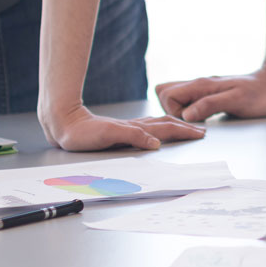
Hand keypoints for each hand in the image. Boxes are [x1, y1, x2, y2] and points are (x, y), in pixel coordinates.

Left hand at [40, 103, 206, 151]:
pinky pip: (146, 128)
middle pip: (165, 125)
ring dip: (174, 126)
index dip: (183, 131)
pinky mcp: (119, 131)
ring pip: (157, 125)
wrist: (65, 123)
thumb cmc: (83, 132)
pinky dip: (159, 128)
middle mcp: (133, 127)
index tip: (200, 133)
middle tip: (201, 131)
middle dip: (184, 128)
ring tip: (186, 128)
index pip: (165, 129)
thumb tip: (155, 143)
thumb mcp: (109, 135)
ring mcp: (127, 128)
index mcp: (135, 128)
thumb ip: (133, 136)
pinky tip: (157, 130)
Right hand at [155, 64, 265, 122]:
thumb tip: (186, 115)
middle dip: (169, 110)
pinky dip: (187, 111)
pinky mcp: (209, 96)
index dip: (173, 112)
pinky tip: (200, 120)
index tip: (190, 122)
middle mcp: (199, 85)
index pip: (167, 94)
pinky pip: (187, 101)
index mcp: (202, 84)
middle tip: (189, 122)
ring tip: (196, 123)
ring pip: (174, 96)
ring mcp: (203, 90)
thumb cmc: (259, 94)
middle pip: (165, 92)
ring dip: (178, 111)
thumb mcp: (236, 101)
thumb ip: (210, 105)